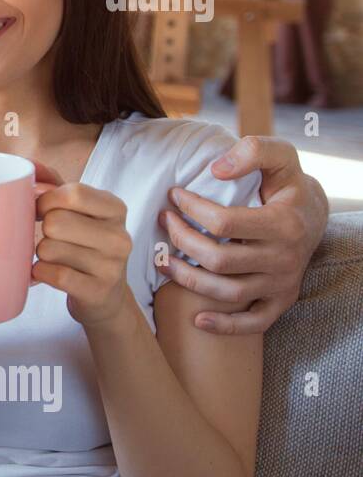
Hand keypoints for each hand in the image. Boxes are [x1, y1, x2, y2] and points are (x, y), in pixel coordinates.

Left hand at [33, 183, 136, 331]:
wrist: (104, 295)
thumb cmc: (83, 244)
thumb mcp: (77, 211)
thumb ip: (52, 183)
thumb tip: (29, 164)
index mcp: (115, 208)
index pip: (73, 193)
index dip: (46, 200)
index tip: (42, 210)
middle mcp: (120, 236)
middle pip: (56, 222)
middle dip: (43, 230)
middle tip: (51, 238)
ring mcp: (112, 266)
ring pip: (49, 249)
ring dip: (41, 254)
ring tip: (54, 257)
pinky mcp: (98, 291)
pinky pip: (52, 274)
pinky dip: (40, 273)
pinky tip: (47, 272)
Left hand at [159, 136, 327, 334]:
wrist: (314, 214)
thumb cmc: (286, 184)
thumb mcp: (280, 156)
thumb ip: (253, 151)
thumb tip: (217, 169)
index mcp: (283, 223)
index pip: (224, 223)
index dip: (191, 209)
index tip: (173, 196)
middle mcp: (284, 258)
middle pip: (219, 260)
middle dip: (182, 241)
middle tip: (164, 222)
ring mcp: (282, 283)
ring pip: (227, 292)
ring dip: (188, 280)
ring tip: (162, 261)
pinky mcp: (280, 300)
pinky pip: (254, 323)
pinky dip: (225, 325)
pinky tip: (198, 320)